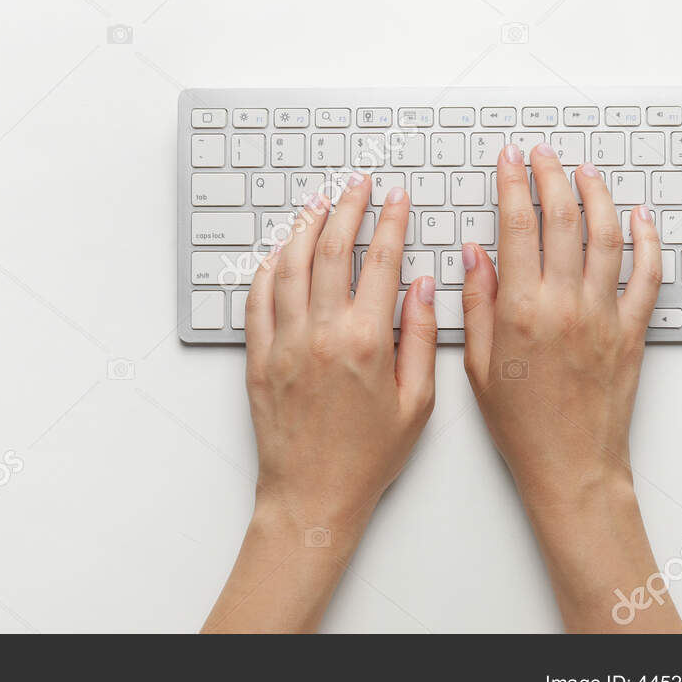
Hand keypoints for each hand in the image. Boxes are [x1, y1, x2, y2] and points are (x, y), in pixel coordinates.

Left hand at [203, 174, 438, 632]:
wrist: (313, 496)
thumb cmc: (368, 458)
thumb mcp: (416, 402)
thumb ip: (420, 338)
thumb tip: (422, 286)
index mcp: (366, 341)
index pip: (380, 261)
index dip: (391, 222)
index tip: (397, 199)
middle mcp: (320, 333)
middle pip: (331, 249)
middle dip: (346, 208)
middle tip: (357, 185)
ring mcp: (284, 343)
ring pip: (290, 265)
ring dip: (304, 227)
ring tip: (319, 204)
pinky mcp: (259, 358)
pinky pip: (258, 299)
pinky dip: (270, 268)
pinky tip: (281, 254)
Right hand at [460, 142, 681, 632]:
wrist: (572, 466)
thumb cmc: (520, 426)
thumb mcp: (477, 365)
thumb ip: (476, 304)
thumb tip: (476, 254)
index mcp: (520, 311)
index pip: (517, 227)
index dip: (513, 185)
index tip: (509, 161)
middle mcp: (565, 304)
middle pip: (564, 219)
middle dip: (552, 177)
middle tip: (544, 155)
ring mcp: (604, 315)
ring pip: (607, 236)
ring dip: (597, 196)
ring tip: (585, 172)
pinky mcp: (632, 331)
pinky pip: (647, 275)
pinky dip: (646, 240)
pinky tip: (638, 218)